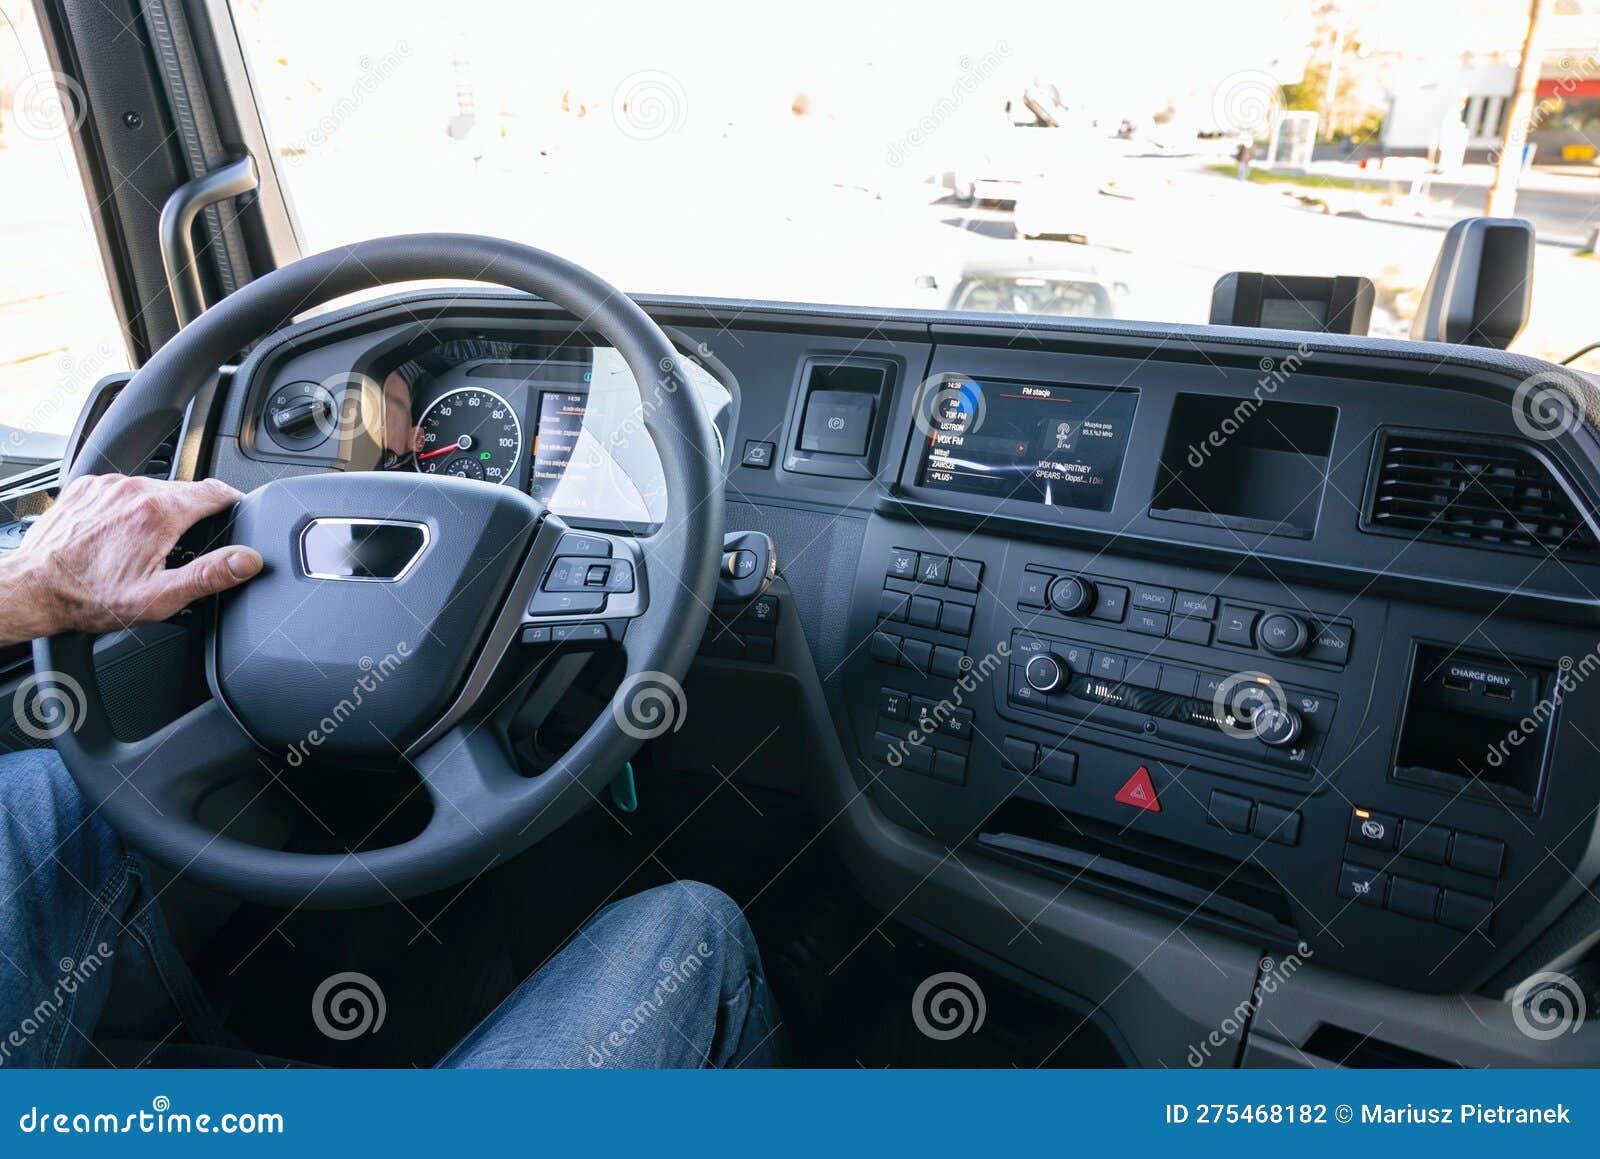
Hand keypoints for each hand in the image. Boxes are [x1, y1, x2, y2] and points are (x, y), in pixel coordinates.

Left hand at [0, 474, 262, 642]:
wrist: (33, 589)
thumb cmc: (90, 597)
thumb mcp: (160, 597)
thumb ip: (211, 574)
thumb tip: (247, 559)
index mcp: (159, 512)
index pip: (217, 491)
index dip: (234, 503)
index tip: (237, 515)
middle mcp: (134, 489)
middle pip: (185, 491)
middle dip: (193, 515)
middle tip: (184, 548)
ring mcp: (108, 485)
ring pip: (154, 489)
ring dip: (161, 510)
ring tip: (148, 545)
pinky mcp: (88, 487)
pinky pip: (124, 489)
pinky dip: (131, 508)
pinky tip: (121, 536)